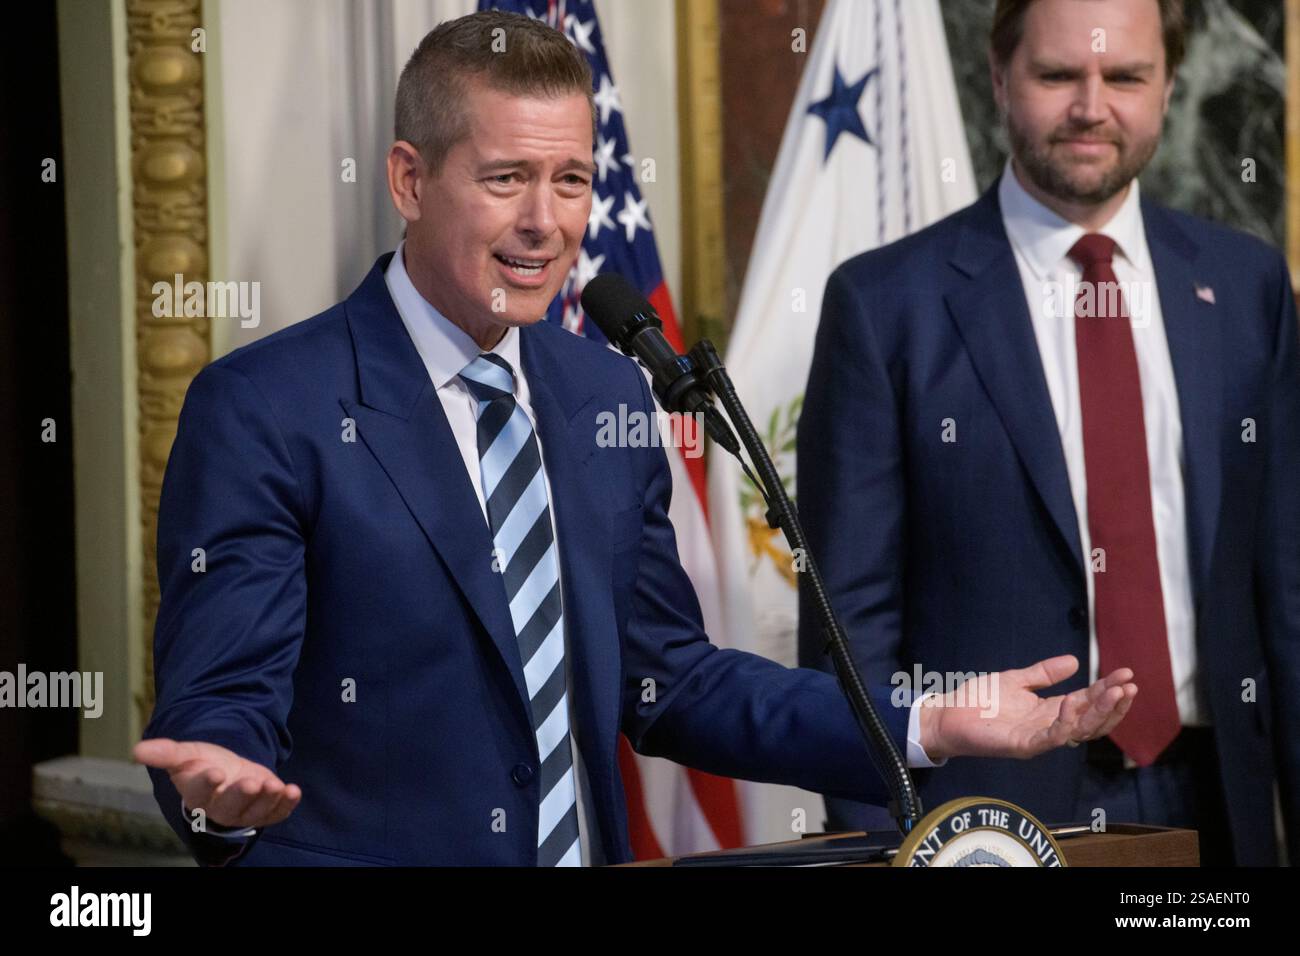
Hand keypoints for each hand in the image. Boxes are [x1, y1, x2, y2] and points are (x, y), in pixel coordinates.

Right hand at [134, 738, 301, 830]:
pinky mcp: (264, 810)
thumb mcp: (185, 754)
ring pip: (254, 812)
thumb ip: (165, 752)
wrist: (225, 772)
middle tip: (251, 782)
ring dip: (267, 800)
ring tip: (274, 784)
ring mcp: (244, 811)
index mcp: (197, 794)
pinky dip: (286, 804)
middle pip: (229, 807)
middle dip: (241, 795)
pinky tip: (293, 790)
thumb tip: (137, 750)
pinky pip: (276, 813)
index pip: (199, 793)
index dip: (207, 784)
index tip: (216, 772)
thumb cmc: (202, 763)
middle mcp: (219, 807)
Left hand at [918, 655, 1136, 761]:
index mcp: (1050, 710)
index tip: (1127, 674)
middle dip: (1113, 703)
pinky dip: (1064, 724)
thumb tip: (1076, 662)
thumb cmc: (979, 700)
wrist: (948, 714)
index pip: (1088, 701)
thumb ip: (1044, 673)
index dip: (1108, 689)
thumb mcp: (1016, 680)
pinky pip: (1049, 739)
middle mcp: (1049, 726)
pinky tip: (1073, 705)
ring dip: (1098, 713)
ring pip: (1078, 731)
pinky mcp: (1021, 746)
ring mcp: (1037, 738)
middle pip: (1091, 719)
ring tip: (1114, 693)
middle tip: (1129, 685)